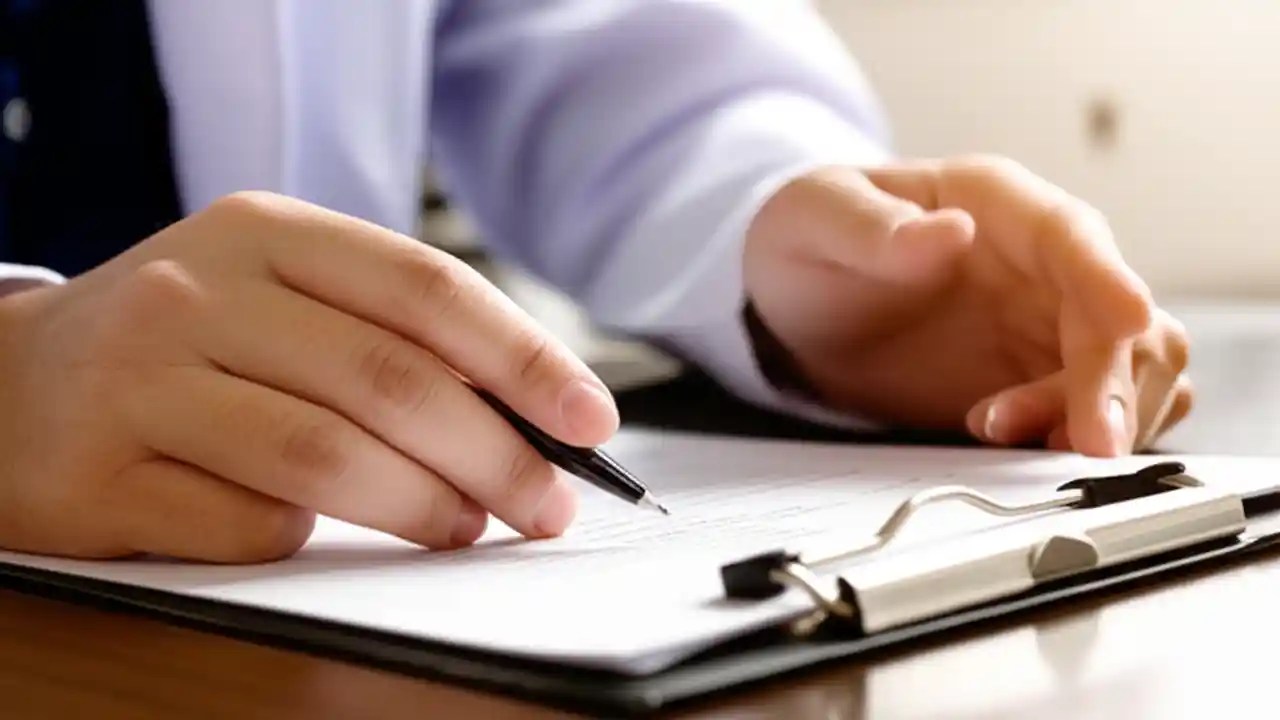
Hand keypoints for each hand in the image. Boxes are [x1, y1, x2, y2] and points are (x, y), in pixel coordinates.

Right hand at [0, 192, 617, 561]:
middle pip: (390, 380)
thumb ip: (388, 337)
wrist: (14, 382)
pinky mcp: (99, 476)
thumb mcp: (278, 298)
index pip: (426, 289)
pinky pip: (248, 525)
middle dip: (494, 455)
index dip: (524, 357)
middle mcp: (198, 292)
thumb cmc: (186, 343)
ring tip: (467, 529)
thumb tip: (528, 417)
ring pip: (325, 457)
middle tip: (546, 505)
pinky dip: (309, 539)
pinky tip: (322, 535)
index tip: (590, 418)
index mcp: (265, 232)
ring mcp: (140, 382)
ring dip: (423, 507)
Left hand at [744, 156, 1189, 455]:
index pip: (1072, 235)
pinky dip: (1088, 435)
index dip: (1107, 277)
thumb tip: (948, 234)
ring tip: (1011, 438)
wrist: (798, 301)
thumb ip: (873, 229)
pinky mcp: (1039, 382)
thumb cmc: (810, 239)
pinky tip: (1027, 452)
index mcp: (996, 205)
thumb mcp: (816, 218)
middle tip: (1081, 442)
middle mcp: (1042, 264)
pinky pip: (1103, 409)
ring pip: (1133, 369)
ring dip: (1100, 414)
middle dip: (1111, 381)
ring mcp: (1048, 325)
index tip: (1129, 318)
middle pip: (1122, 318)